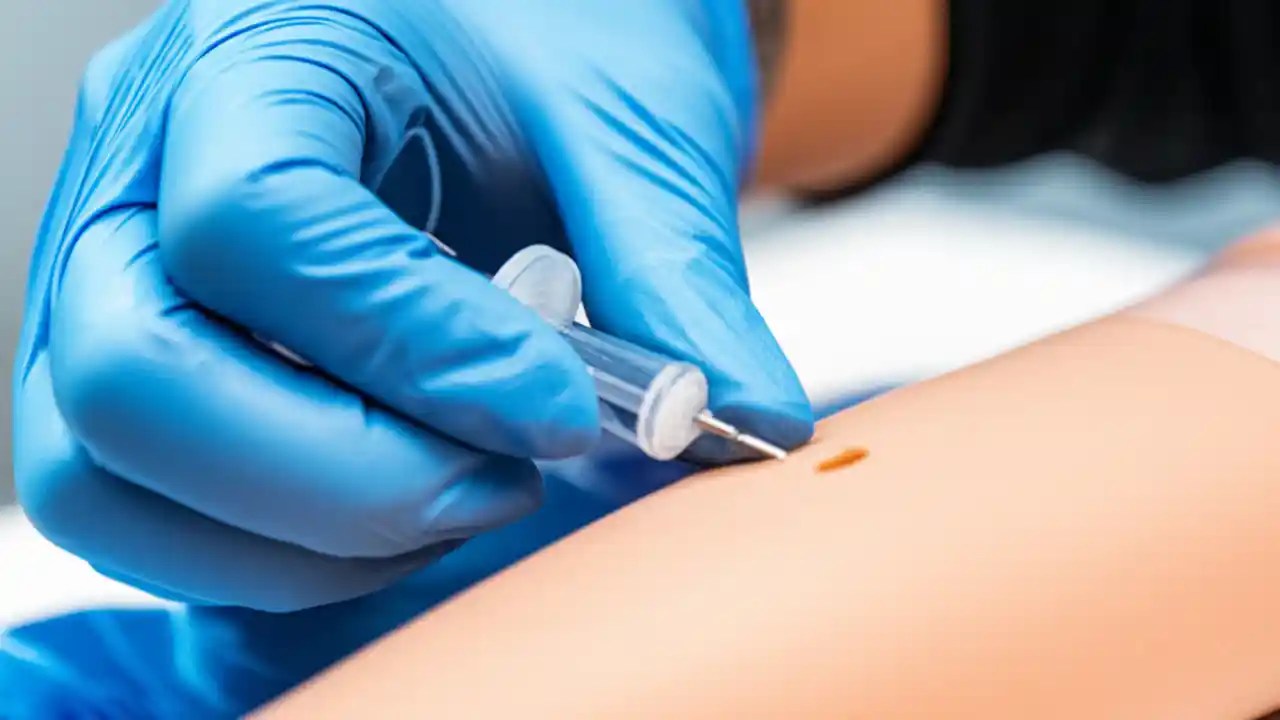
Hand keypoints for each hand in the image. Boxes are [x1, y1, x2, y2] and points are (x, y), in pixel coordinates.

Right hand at [14, 0, 812, 612]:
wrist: (528, 20)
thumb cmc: (555, 24)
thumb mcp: (624, 114)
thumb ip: (673, 269)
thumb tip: (734, 421)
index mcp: (255, 57)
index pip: (258, 226)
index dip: (415, 349)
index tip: (564, 411)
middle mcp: (145, 169)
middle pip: (130, 378)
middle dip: (337, 482)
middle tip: (503, 481)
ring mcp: (128, 276)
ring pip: (105, 475)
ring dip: (300, 538)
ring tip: (467, 492)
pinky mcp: (165, 363)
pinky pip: (146, 506)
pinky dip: (279, 551)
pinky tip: (413, 502)